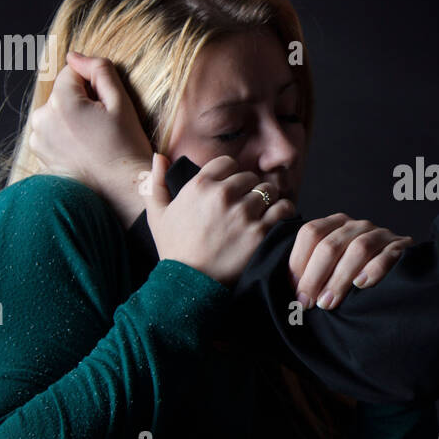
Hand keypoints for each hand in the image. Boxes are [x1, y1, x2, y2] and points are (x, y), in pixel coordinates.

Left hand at [28, 52, 153, 224]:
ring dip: (73, 117)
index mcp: (62, 102)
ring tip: (94, 139)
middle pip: (63, 92)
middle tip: (103, 126)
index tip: (107, 108)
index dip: (95, 85)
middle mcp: (42, 117)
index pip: (73, 72)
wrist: (121, 188)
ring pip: (57, 110)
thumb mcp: (120, 103)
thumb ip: (99, 70)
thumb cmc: (125, 146)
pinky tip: (83, 148)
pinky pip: (52, 129)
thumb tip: (75, 56)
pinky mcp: (40, 151)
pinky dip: (66, 133)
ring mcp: (38, 137)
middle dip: (82, 101)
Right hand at [145, 153, 295, 287]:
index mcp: (200, 185)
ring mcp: (243, 213)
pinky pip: (283, 209)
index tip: (231, 188)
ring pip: (268, 191)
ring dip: (267, 200)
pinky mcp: (260, 232)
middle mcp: (223, 195)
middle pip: (249, 177)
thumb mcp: (157, 214)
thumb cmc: (173, 249)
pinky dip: (283, 211)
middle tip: (246, 204)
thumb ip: (155, 182)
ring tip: (262, 212)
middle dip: (249, 189)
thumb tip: (158, 155)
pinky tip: (277, 219)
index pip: (228, 163)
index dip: (231, 174)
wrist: (188, 284)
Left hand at [289, 213, 412, 309]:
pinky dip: (374, 270)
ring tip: (329, 303)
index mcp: (336, 224)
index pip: (311, 233)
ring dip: (340, 279)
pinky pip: (387, 255)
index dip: (298, 262)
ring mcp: (381, 235)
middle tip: (308, 303)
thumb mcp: (333, 265)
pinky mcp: (402, 248)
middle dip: (315, 276)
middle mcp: (357, 226)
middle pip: (330, 244)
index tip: (295, 291)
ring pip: (358, 249)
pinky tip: (361, 285)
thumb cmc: (357, 273)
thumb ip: (312, 270)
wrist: (401, 272)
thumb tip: (292, 292)